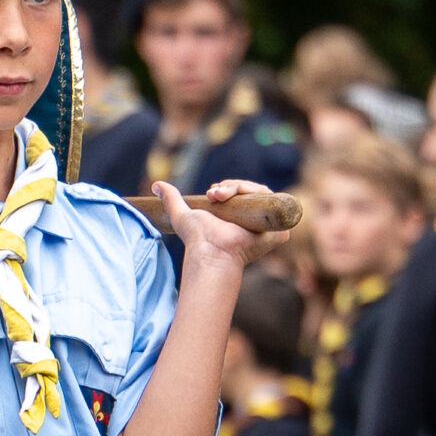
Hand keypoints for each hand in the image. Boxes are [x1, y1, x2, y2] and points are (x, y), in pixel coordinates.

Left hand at [153, 177, 290, 265]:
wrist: (211, 251)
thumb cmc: (198, 239)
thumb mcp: (182, 215)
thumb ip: (171, 200)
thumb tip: (156, 184)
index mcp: (238, 215)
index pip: (239, 191)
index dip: (228, 187)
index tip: (211, 192)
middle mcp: (254, 219)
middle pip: (250, 190)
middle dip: (232, 186)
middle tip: (214, 194)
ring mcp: (268, 224)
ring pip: (261, 192)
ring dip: (242, 188)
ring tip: (221, 197)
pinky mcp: (279, 229)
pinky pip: (276, 202)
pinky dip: (263, 194)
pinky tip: (249, 196)